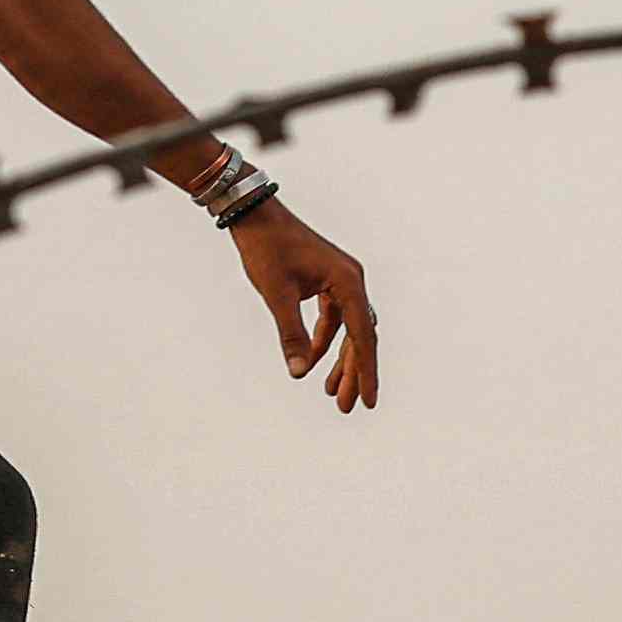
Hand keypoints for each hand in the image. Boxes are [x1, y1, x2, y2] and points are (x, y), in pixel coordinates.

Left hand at [235, 205, 378, 409]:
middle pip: (359, 336)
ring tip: (331, 393)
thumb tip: (299, 371)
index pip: (362, 337)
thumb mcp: (277, 295)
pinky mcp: (326, 280)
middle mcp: (351, 280)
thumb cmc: (266, 249)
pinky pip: (333, 318)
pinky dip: (325, 340)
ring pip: (347, 329)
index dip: (365, 372)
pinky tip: (313, 360)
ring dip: (339, 360)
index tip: (367, 401)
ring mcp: (340, 280)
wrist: (254, 214)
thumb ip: (291, 335)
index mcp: (347, 282)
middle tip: (345, 407)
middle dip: (352, 373)